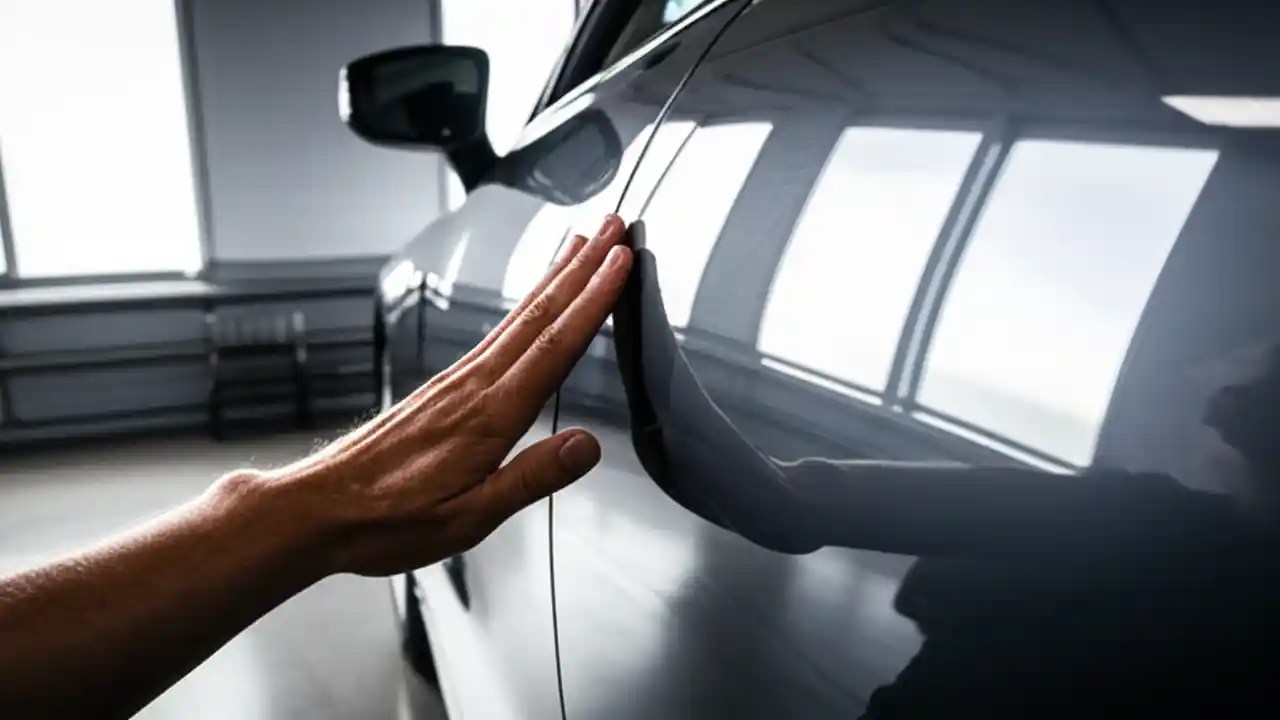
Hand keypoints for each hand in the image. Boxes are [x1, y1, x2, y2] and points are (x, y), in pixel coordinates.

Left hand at [227, 215, 632, 577]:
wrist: (320, 509)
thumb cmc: (389, 521)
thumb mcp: (468, 518)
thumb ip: (531, 478)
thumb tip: (588, 446)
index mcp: (487, 417)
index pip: (553, 348)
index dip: (592, 302)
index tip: (621, 262)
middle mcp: (472, 386)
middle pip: (538, 314)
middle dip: (582, 268)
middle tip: (614, 228)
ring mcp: (455, 381)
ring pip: (517, 317)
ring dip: (556, 277)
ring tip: (582, 244)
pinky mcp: (442, 387)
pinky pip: (497, 332)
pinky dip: (525, 305)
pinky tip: (534, 301)